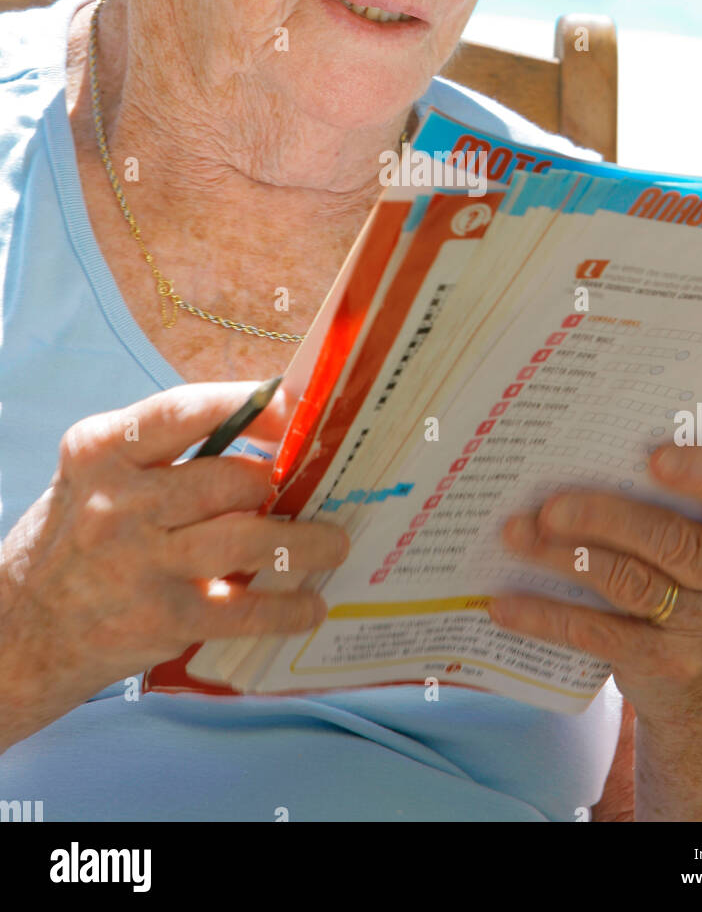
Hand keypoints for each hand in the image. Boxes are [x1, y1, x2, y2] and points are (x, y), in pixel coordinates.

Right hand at [0, 381, 349, 746]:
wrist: (16, 635)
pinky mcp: (163, 618)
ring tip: (332, 541)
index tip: (293, 409)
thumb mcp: (96, 478)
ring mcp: (142, 562)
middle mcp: (119, 502)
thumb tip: (262, 434)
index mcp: (102, 451)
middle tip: (296, 489)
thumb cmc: (71, 541)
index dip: (252, 405)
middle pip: (231, 477)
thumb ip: (162, 454)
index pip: (188, 410)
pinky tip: (310, 604)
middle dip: (274, 483)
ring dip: (305, 541)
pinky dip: (290, 607)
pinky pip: (247, 608)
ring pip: (251, 539)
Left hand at [487, 441, 701, 722]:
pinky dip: (547, 615)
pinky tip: (505, 603)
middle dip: (603, 517)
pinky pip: (599, 634)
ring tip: (516, 533)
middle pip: (671, 539)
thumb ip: (684, 496)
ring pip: (628, 581)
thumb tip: (592, 444)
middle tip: (549, 504)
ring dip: (563, 555)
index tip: (654, 456)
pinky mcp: (669, 667)